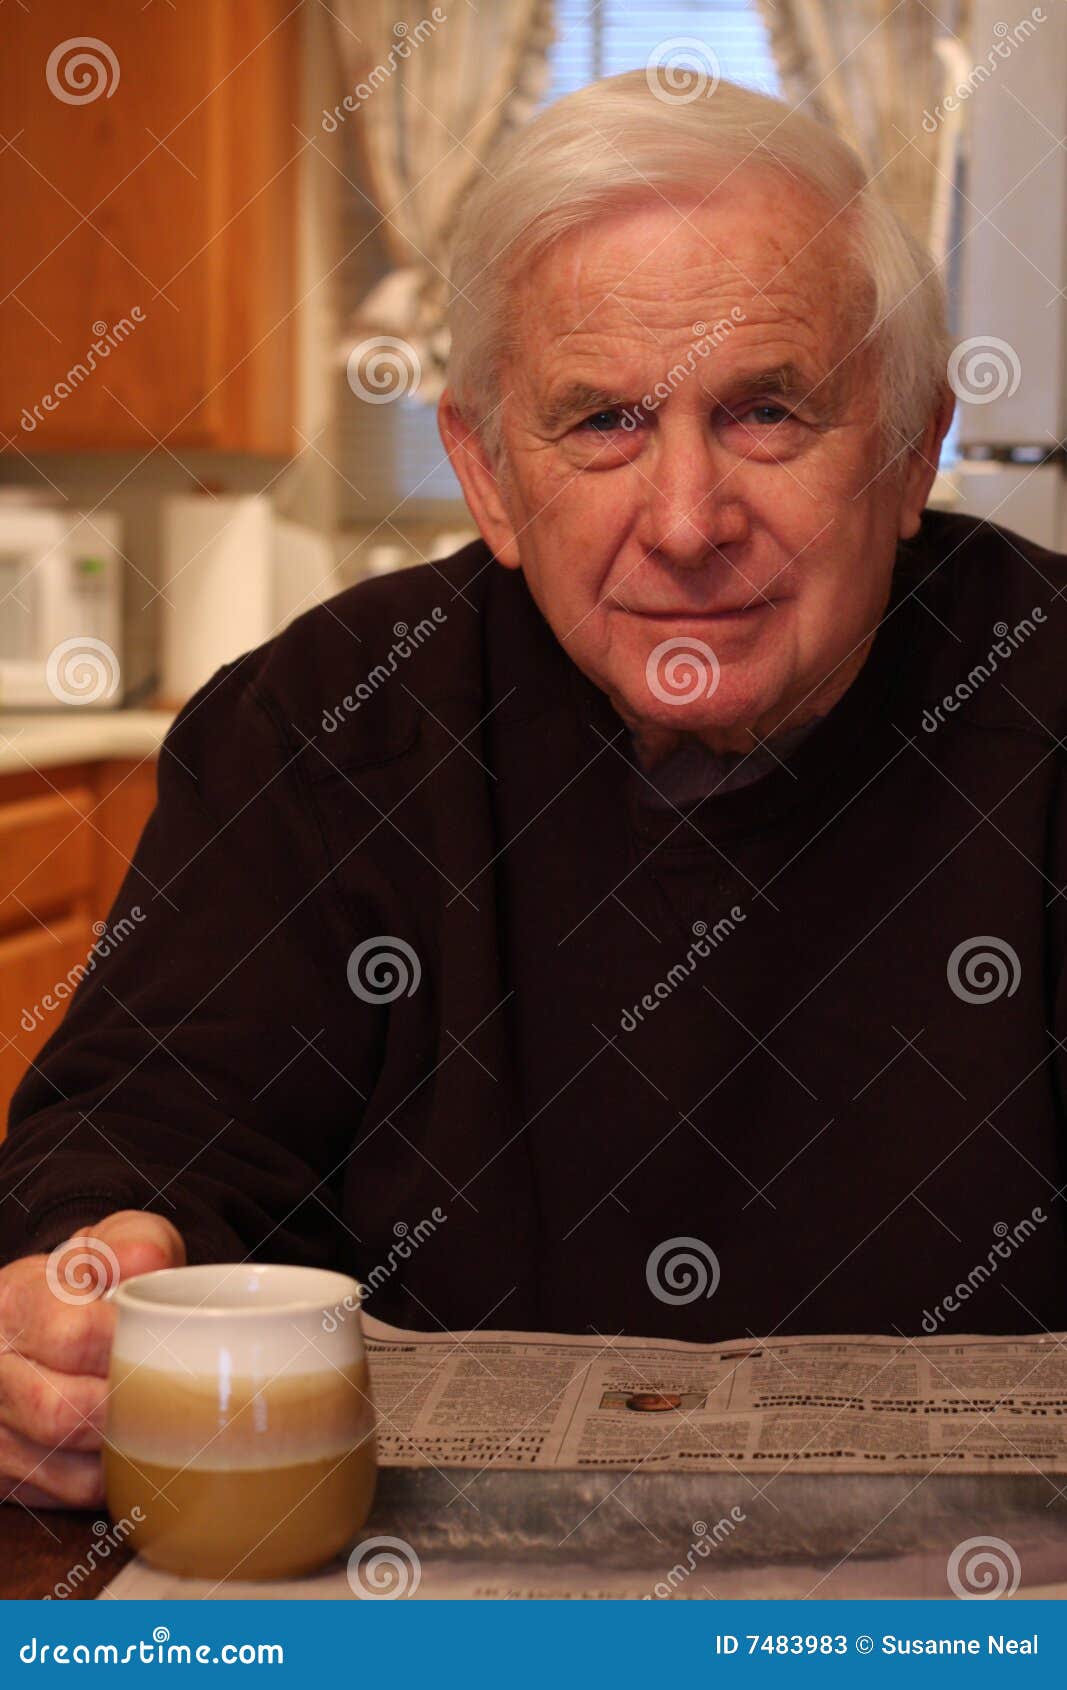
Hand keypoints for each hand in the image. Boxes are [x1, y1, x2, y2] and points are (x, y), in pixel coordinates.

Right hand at [0, 1210, 184, 1508]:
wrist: (28, 1324)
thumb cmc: (80, 1285)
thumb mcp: (105, 1245)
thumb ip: (131, 1241)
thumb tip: (149, 1260)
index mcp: (13, 1305)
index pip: (74, 1337)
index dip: (129, 1348)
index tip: (164, 1346)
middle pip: (65, 1415)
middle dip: (129, 1410)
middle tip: (171, 1396)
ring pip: (64, 1469)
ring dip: (122, 1453)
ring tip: (154, 1423)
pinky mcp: (2, 1477)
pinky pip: (65, 1498)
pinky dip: (106, 1481)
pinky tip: (129, 1451)